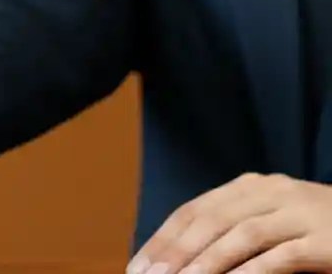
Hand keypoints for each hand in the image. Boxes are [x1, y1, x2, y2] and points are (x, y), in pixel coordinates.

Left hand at [130, 173, 331, 273]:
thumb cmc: (321, 231)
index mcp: (252, 186)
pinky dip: (248, 273)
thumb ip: (234, 229)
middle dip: (173, 252)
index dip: (162, 238)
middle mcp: (272, 192)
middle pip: (209, 221)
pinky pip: (279, 257)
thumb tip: (180, 257)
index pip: (194, 209)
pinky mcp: (325, 240)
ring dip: (203, 264)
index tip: (137, 265)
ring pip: (239, 237)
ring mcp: (301, 213)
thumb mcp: (274, 221)